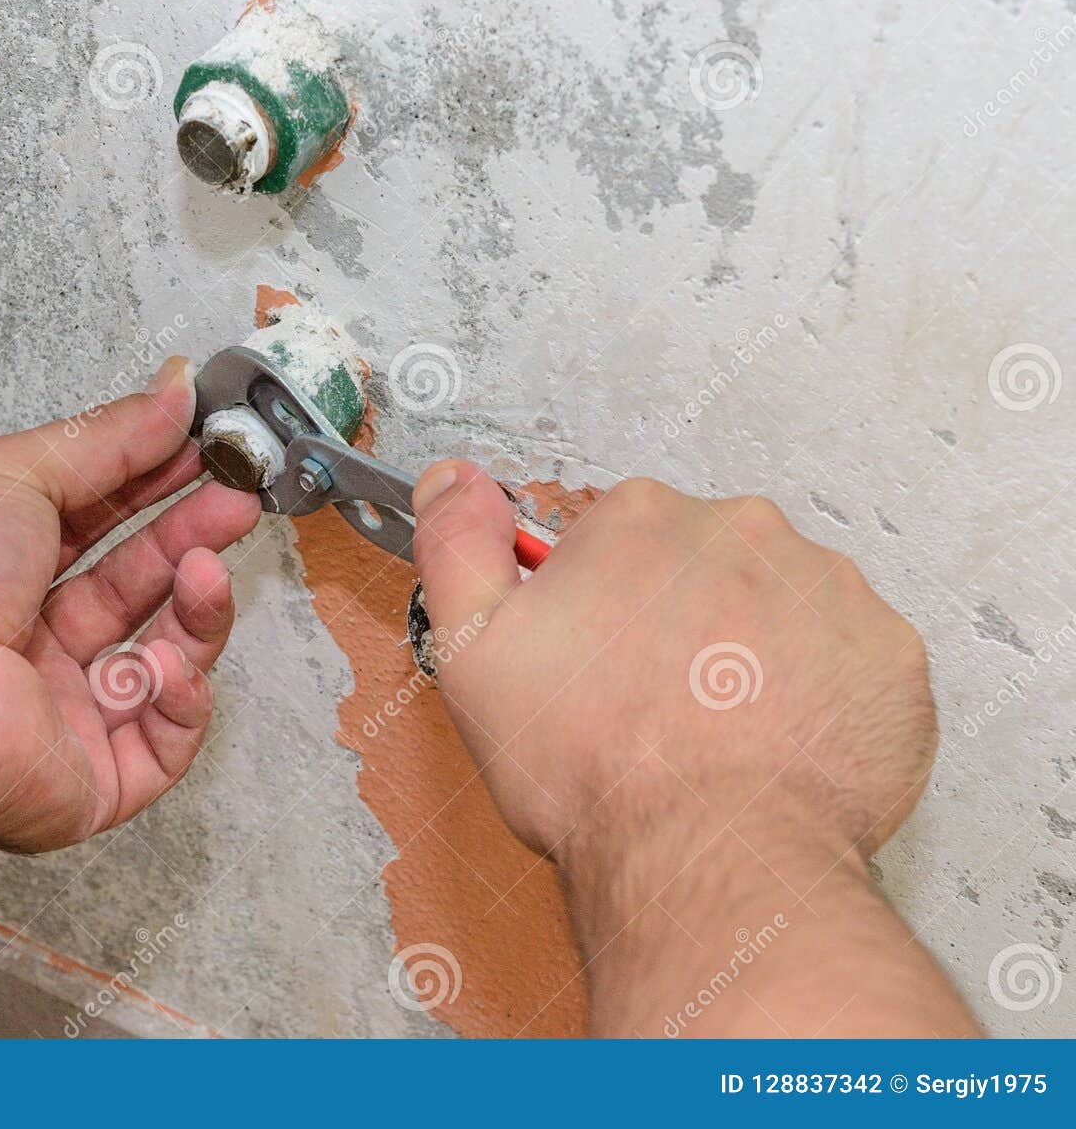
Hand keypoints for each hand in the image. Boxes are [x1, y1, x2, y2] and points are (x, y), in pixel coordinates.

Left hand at [0, 356, 260, 851]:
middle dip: (192, 540)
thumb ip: (106, 436)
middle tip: (240, 500)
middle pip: (136, 590)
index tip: (207, 453)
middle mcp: (28, 648)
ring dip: (196, 612)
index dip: (154, 487)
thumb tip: (173, 391)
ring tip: (206, 572)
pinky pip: (164, 742)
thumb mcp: (17, 472)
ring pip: (163, 662)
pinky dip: (180, 699)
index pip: (96, 526)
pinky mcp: (93, 783)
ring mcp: (62, 715)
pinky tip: (165, 663)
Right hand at [410, 466, 934, 871]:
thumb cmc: (597, 770)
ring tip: (717, 731)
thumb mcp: (473, 651)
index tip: (597, 655)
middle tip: (652, 702)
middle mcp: (741, 532)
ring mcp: (826, 589)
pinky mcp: (888, 654)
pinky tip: (775, 742)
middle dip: (681, 617)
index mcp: (641, 520)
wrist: (707, 859)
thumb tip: (453, 481)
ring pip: (781, 604)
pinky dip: (819, 694)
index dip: (600, 600)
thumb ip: (457, 545)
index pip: (619, 535)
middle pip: (704, 561)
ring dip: (753, 651)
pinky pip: (850, 658)